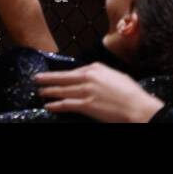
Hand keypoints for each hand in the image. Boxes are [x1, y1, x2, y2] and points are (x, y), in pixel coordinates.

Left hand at [34, 63, 164, 122]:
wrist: (136, 105)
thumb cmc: (130, 92)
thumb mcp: (115, 76)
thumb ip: (101, 76)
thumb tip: (94, 79)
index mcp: (96, 68)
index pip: (74, 71)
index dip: (61, 74)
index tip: (53, 75)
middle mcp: (88, 77)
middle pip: (63, 78)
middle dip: (48, 78)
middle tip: (37, 78)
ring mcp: (86, 91)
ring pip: (62, 90)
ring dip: (49, 91)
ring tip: (40, 91)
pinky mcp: (86, 105)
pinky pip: (67, 104)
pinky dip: (56, 105)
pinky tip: (48, 105)